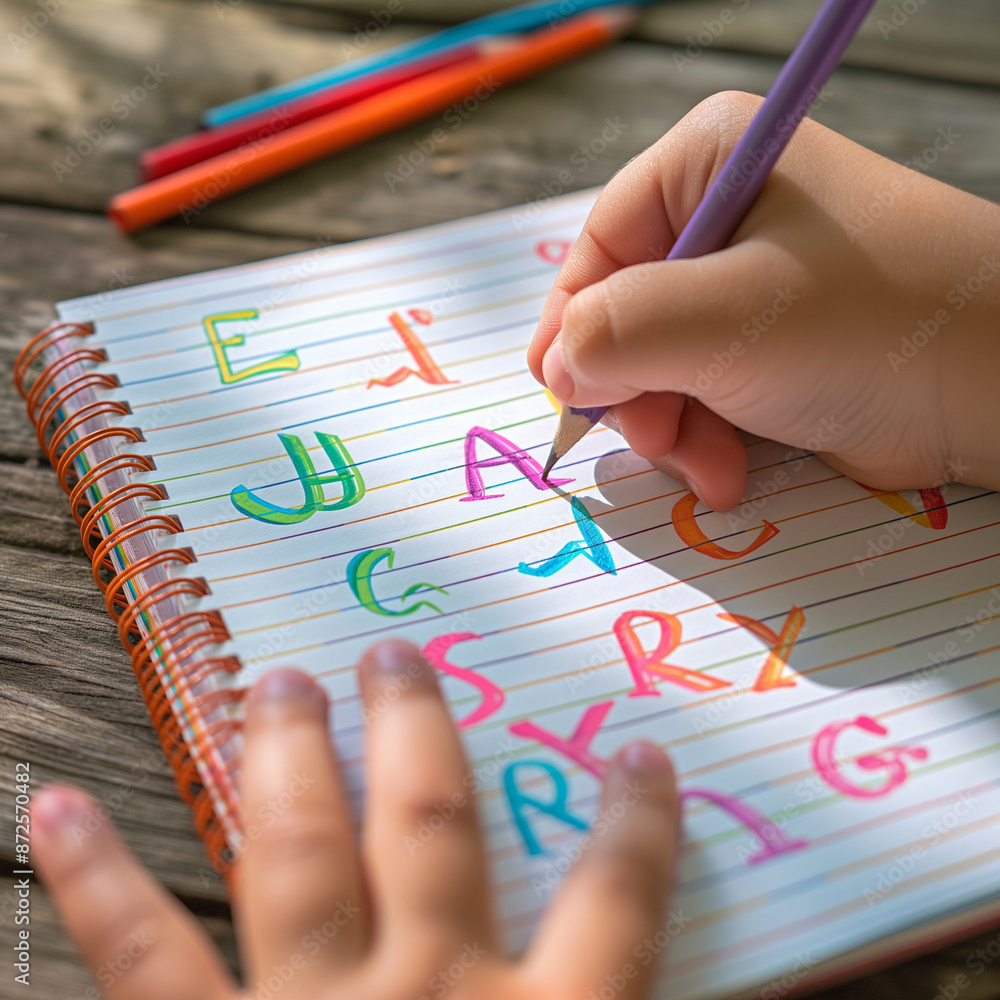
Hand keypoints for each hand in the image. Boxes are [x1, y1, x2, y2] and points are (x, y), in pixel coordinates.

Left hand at [31, 640, 678, 999]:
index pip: (617, 902)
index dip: (637, 823)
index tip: (640, 752)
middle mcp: (426, 998)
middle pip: (433, 829)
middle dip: (419, 733)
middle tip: (393, 653)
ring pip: (302, 853)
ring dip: (288, 758)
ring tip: (276, 681)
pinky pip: (147, 960)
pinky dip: (98, 880)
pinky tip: (57, 805)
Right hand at [528, 91, 999, 510]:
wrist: (996, 388)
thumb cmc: (868, 324)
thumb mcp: (721, 321)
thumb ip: (613, 335)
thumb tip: (558, 369)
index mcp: (708, 166)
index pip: (599, 245)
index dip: (571, 325)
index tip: (565, 395)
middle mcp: (723, 219)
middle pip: (622, 314)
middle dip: (633, 391)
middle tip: (654, 438)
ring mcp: (746, 290)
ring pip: (655, 367)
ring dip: (670, 429)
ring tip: (705, 465)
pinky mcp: (768, 350)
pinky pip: (697, 396)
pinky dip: (702, 441)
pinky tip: (727, 471)